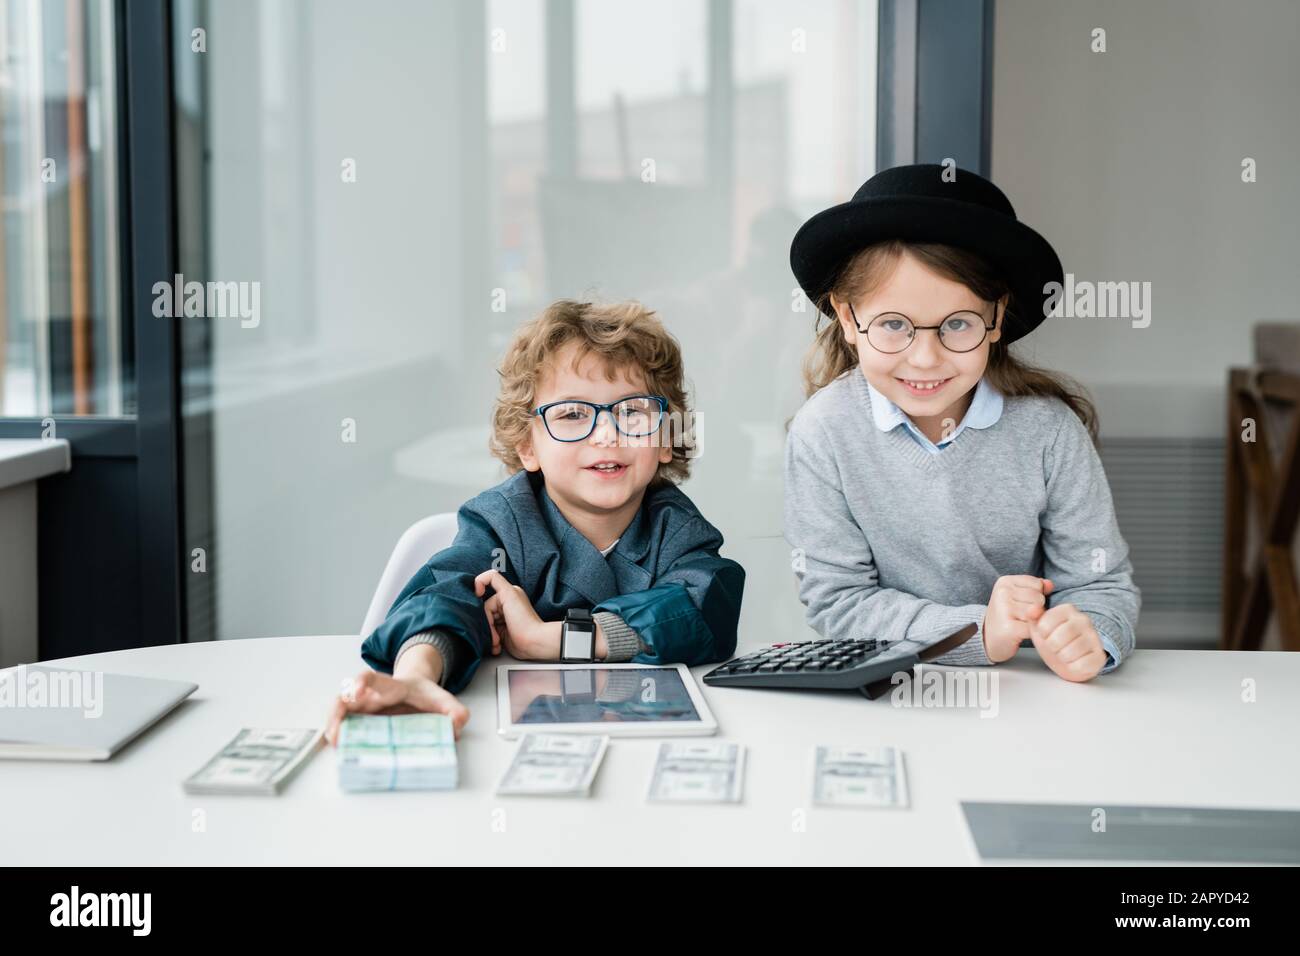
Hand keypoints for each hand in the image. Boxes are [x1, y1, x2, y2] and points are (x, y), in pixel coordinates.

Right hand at [325, 668, 468, 745]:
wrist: (417, 690)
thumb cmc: (424, 697)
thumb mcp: (443, 700)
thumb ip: (455, 711)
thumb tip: (457, 724)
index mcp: (391, 687)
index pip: (372, 679)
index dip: (362, 683)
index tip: (356, 691)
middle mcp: (372, 695)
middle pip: (346, 696)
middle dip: (337, 712)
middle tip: (335, 732)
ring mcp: (363, 707)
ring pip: (339, 711)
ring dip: (333, 725)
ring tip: (334, 743)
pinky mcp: (360, 719)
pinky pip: (343, 724)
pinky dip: (338, 735)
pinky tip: (338, 747)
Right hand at [474, 569, 560, 659]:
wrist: (534, 642)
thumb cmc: (524, 619)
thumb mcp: (509, 593)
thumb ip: (494, 580)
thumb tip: (479, 583)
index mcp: (506, 593)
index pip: (485, 588)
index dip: (479, 589)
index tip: (478, 595)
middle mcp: (504, 605)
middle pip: (483, 610)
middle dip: (487, 623)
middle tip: (494, 631)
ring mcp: (503, 619)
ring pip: (485, 624)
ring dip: (489, 634)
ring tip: (497, 641)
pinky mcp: (502, 633)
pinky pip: (489, 635)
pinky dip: (492, 641)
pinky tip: (497, 646)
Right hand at [982, 575, 1052, 662]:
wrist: (986, 638)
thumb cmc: (1006, 616)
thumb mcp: (1018, 596)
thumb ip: (1036, 588)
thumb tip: (1049, 584)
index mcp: (1005, 582)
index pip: (1037, 584)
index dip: (1035, 597)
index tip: (1021, 604)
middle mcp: (1002, 593)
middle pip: (1039, 598)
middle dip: (1036, 609)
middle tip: (1019, 616)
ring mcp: (1004, 609)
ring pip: (1038, 612)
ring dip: (1034, 621)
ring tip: (1019, 623)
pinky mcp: (1009, 627)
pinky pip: (1034, 627)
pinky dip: (1031, 633)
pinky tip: (1020, 633)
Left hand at [1029, 602, 1106, 681]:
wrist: (1069, 658)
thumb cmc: (1053, 640)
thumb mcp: (1038, 627)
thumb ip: (1033, 616)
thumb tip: (1032, 609)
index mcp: (1067, 610)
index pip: (1044, 625)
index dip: (1042, 635)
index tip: (1046, 635)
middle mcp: (1083, 620)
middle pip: (1056, 640)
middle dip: (1051, 647)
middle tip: (1055, 647)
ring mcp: (1094, 637)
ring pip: (1068, 653)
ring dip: (1062, 658)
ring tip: (1064, 654)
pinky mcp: (1099, 656)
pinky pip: (1081, 665)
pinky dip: (1073, 667)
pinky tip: (1074, 661)